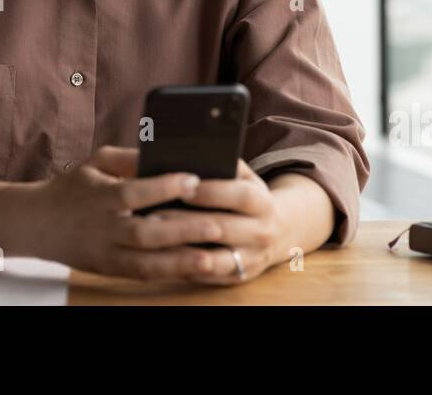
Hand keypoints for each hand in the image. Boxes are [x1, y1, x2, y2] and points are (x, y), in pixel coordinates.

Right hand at [29, 146, 238, 281]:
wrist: (37, 222)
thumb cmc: (74, 186)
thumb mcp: (96, 162)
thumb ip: (130, 158)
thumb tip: (164, 152)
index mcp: (101, 195)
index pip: (134, 192)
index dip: (164, 187)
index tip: (194, 179)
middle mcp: (103, 227)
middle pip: (144, 233)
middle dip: (181, 231)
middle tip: (215, 225)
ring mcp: (105, 253)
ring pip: (145, 263)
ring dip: (179, 263)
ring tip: (211, 260)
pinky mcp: (109, 269)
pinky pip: (141, 276)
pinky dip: (167, 275)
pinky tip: (192, 271)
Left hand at [150, 158, 288, 284]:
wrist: (277, 231)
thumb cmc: (247, 196)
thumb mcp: (246, 178)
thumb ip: (226, 166)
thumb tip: (191, 154)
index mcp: (264, 203)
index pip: (240, 196)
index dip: (211, 192)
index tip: (182, 187)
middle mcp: (262, 233)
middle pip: (223, 228)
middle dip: (187, 221)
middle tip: (153, 213)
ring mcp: (252, 259)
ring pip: (215, 259)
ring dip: (183, 249)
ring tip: (154, 236)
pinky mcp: (238, 277)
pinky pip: (208, 277)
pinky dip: (185, 267)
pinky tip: (162, 255)